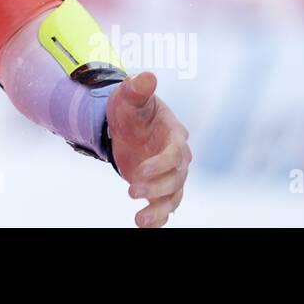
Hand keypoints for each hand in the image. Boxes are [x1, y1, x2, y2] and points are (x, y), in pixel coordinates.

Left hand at [106, 71, 190, 227]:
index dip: (160, 164)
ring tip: (139, 220)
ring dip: (159, 209)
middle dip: (156, 187)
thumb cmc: (131, 108)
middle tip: (131, 191)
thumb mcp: (129, 97)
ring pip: (173, 196)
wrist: (125, 124)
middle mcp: (178, 156)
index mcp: (174, 134)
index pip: (175, 153)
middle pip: (176, 178)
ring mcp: (171, 174)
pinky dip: (157, 217)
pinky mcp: (160, 187)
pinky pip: (165, 206)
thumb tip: (147, 77)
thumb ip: (138, 89)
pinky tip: (144, 226)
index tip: (139, 171)